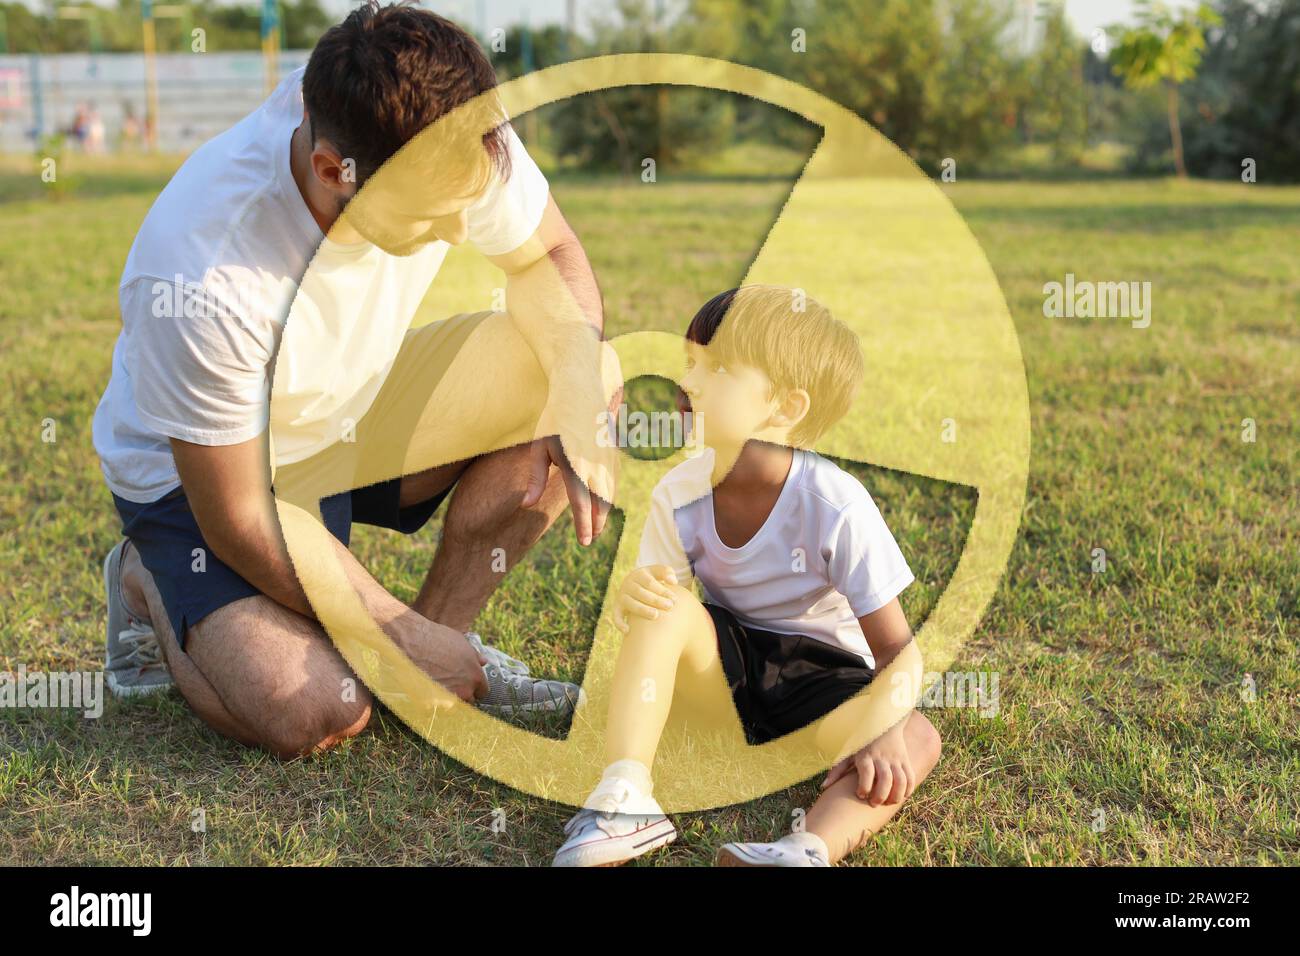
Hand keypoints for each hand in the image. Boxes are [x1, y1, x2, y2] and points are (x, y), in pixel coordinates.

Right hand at [397, 623, 488, 703]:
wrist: (412, 643)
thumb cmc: (437, 639)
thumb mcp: (462, 643)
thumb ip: (474, 656)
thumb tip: (483, 662)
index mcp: (475, 676)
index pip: (483, 690)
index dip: (475, 686)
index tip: (468, 682)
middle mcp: (464, 690)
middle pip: (469, 699)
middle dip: (463, 692)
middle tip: (452, 681)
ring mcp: (447, 698)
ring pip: (453, 704)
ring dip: (449, 697)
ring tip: (438, 683)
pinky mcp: (431, 703)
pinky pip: (436, 705)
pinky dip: (434, 699)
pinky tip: (428, 686)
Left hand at [523, 344, 622, 545]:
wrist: (580, 386)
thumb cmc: (553, 417)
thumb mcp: (539, 447)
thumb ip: (534, 478)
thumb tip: (526, 505)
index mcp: (575, 465)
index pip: (582, 504)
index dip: (584, 525)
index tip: (585, 541)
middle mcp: (595, 463)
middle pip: (600, 502)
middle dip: (597, 522)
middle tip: (591, 538)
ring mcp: (608, 456)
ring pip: (610, 490)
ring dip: (605, 509)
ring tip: (598, 524)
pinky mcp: (613, 449)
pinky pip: (614, 477)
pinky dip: (610, 492)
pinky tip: (605, 499)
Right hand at [613, 565, 677, 632]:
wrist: (633, 584)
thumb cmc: (652, 580)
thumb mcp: (658, 572)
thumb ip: (667, 572)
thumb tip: (673, 581)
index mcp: (638, 574)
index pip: (650, 582)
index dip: (662, 590)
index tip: (674, 599)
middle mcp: (628, 584)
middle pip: (640, 592)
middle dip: (655, 600)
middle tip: (670, 606)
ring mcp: (621, 596)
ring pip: (630, 603)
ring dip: (642, 610)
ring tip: (656, 616)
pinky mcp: (617, 607)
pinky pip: (616, 616)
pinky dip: (619, 623)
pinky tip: (628, 631)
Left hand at [821, 720, 915, 805]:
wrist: (883, 722)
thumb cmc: (862, 741)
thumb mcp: (849, 752)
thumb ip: (837, 770)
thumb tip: (824, 787)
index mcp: (866, 755)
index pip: (867, 773)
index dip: (864, 787)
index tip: (860, 795)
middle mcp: (881, 757)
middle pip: (886, 780)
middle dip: (881, 796)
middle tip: (874, 803)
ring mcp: (895, 759)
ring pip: (901, 781)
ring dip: (896, 796)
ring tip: (888, 802)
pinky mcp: (905, 760)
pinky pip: (910, 777)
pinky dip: (908, 790)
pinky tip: (901, 796)